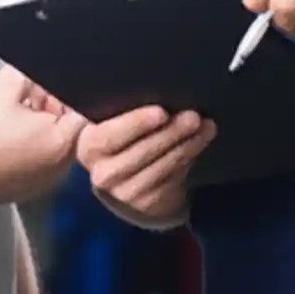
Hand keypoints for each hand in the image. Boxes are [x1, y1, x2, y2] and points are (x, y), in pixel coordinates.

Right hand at [0, 66, 86, 204]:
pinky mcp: (32, 190)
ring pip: (56, 146)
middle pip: (70, 129)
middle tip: (27, 101)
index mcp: (63, 142)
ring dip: (42, 130)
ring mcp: (48, 182)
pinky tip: (10, 141)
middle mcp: (62, 166)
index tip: (43, 90)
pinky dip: (33, 150)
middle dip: (52, 111)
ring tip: (15, 121)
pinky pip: (43, 163)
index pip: (81, 110)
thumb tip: (42, 74)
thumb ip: (29, 74)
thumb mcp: (4, 88)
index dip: (63, 95)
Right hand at [77, 106, 215, 222]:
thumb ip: (123, 109)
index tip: (161, 112)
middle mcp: (102, 173)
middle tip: (193, 116)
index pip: (108, 136)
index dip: (135, 124)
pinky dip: (190, 157)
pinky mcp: (147, 204)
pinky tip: (201, 140)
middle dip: (169, 133)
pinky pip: (173, 178)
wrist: (125, 175)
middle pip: (139, 153)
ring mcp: (124, 192)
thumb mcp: (113, 122)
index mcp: (89, 145)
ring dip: (186, 145)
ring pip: (160, 167)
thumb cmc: (121, 136)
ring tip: (205, 125)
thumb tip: (157, 90)